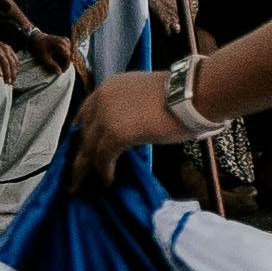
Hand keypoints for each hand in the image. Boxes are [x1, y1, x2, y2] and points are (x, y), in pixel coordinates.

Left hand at [74, 69, 193, 174]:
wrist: (193, 94)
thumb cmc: (183, 95)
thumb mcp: (148, 96)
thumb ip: (132, 108)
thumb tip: (133, 127)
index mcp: (110, 87)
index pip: (86, 112)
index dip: (84, 131)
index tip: (84, 145)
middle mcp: (102, 98)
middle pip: (83, 130)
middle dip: (81, 151)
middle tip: (78, 168)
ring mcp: (106, 116)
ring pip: (88, 147)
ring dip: (84, 167)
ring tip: (82, 184)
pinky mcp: (115, 134)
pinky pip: (103, 157)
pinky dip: (104, 171)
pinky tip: (108, 181)